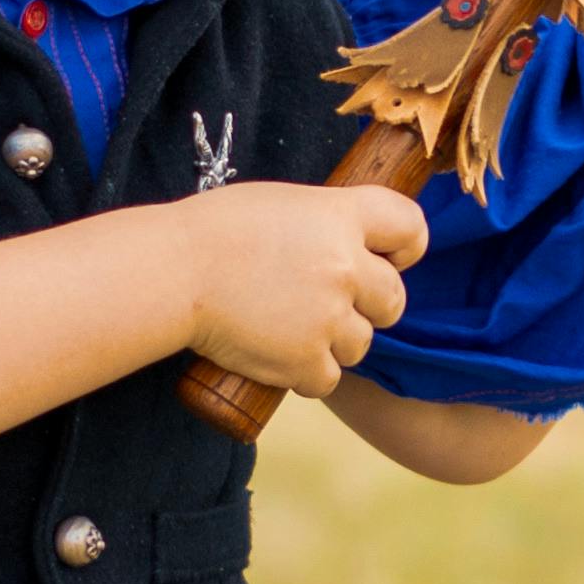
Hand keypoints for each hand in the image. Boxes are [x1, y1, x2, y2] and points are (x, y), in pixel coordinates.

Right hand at [181, 182, 424, 395]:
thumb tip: (346, 243)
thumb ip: (323, 225)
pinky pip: (327, 379)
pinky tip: (278, 355)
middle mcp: (345, 266)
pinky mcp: (305, 359)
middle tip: (331, 304)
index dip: (406, 247)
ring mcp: (328, 316)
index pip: (410, 227)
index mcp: (340, 216)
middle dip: (370, 306)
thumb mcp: (281, 205)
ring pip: (360, 344)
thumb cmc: (211, 232)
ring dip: (334, 342)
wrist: (173, 273)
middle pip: (393, 300)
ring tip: (289, 327)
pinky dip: (306, 374)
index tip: (391, 258)